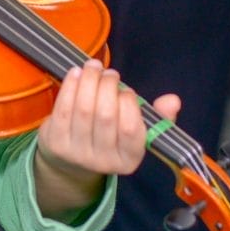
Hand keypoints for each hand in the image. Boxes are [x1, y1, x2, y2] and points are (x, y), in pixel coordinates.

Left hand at [33, 60, 177, 215]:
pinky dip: (71, 85)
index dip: (129, 103)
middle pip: (106, 115)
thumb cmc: (110, 139)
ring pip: (84, 108)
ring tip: (94, 66)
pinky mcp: (56, 143)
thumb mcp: (136, 133)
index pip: (131, 129)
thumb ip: (158, 117)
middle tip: (109, 73)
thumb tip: (173, 100)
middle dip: (108, 85)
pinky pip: (64, 108)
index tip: (126, 91)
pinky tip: (76, 73)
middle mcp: (103, 161)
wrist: (70, 163)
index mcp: (129, 160)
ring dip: (90, 80)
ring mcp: (77, 154)